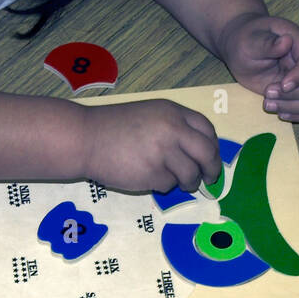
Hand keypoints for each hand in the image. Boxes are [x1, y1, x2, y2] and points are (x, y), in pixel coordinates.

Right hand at [81, 99, 221, 193]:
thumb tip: (199, 151)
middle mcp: (172, 129)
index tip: (211, 157)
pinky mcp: (153, 173)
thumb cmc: (114, 127)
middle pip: (207, 153)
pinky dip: (163, 184)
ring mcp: (163, 152)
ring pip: (191, 174)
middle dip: (212, 169)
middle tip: (210, 179)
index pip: (207, 129)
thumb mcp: (150, 115)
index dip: (212, 146)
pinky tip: (148, 176)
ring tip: (181, 183)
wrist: (86, 138)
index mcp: (173, 112)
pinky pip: (169, 185)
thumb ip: (174, 126)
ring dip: (189, 182)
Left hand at [218, 13, 298, 122]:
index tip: (283, 85)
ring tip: (268, 104)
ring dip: (294, 107)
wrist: (243, 53)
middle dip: (295, 95)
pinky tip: (280, 114)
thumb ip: (268, 43)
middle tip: (268, 94)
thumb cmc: (247, 42)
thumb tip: (286, 41)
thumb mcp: (252, 41)